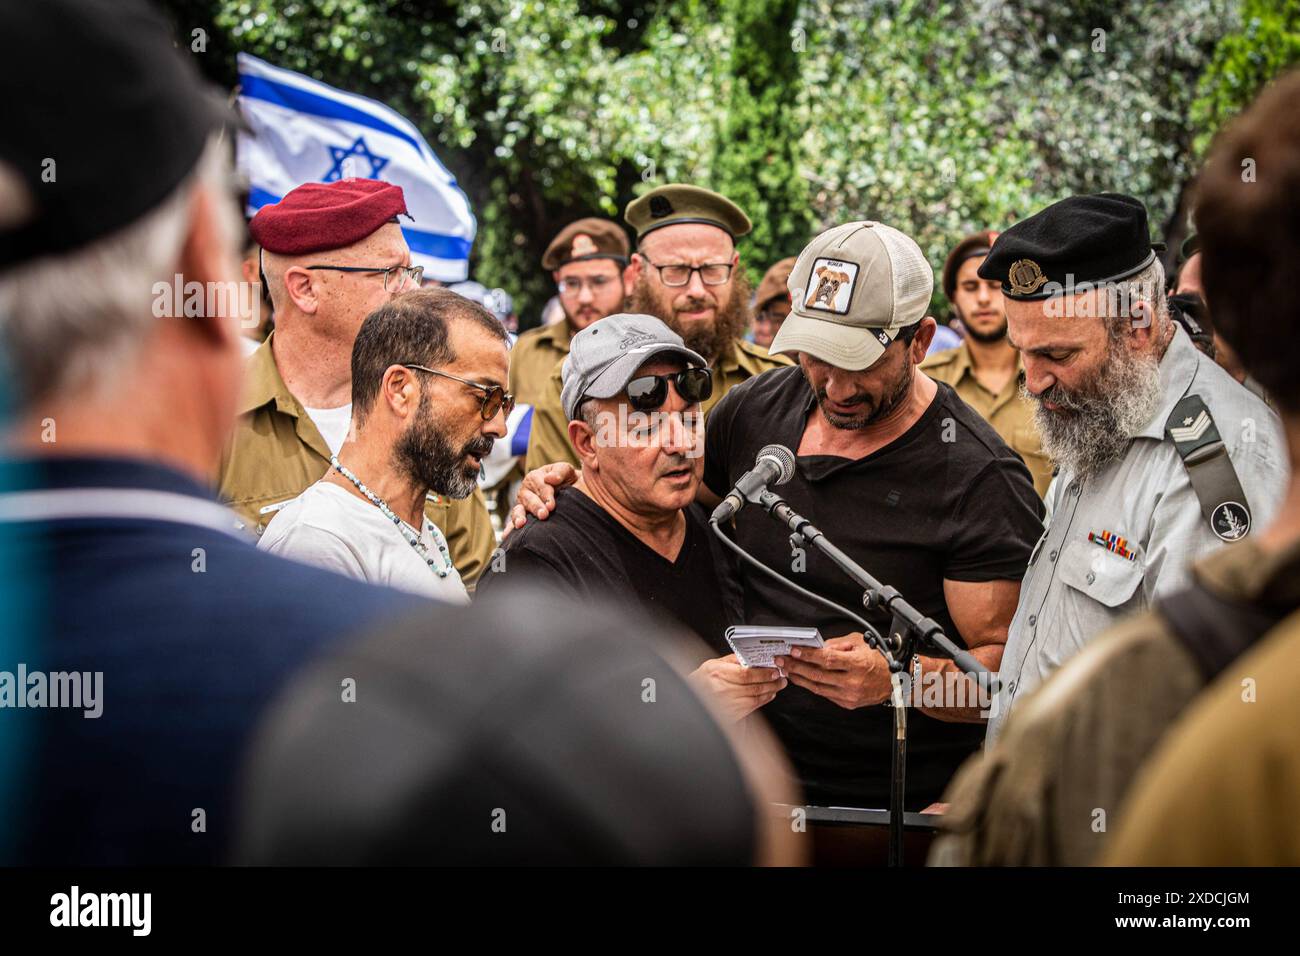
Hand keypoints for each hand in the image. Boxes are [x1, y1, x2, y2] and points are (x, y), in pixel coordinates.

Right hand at [504, 462, 579, 537]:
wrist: (574, 493)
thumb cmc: (569, 481)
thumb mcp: (567, 471)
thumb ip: (560, 471)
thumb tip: (550, 478)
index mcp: (535, 477)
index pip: (538, 484)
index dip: (545, 494)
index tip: (552, 505)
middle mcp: (526, 491)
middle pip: (527, 498)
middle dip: (535, 506)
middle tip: (543, 515)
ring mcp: (523, 505)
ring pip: (518, 510)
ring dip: (519, 517)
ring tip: (521, 524)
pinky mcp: (523, 518)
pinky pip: (514, 523)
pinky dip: (510, 529)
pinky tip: (507, 535)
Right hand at [689, 654, 786, 721]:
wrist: (691, 699)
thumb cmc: (702, 681)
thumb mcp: (713, 664)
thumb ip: (732, 660)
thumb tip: (751, 657)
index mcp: (718, 673)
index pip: (746, 674)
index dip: (763, 673)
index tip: (774, 670)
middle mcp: (722, 689)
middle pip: (754, 686)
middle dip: (772, 682)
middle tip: (781, 678)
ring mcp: (727, 703)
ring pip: (755, 697)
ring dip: (770, 691)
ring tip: (778, 685)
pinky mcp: (731, 714)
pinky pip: (752, 707)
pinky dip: (763, 700)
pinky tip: (769, 694)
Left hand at [774, 632, 892, 709]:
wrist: (895, 681)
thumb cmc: (879, 659)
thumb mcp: (859, 643)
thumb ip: (837, 644)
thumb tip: (817, 646)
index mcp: (857, 664)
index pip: (827, 660)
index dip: (808, 656)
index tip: (794, 650)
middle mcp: (853, 682)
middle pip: (818, 675)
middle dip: (796, 667)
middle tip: (782, 660)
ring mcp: (850, 695)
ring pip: (818, 687)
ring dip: (799, 678)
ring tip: (787, 669)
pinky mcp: (847, 704)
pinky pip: (825, 694)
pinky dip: (812, 686)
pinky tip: (802, 679)